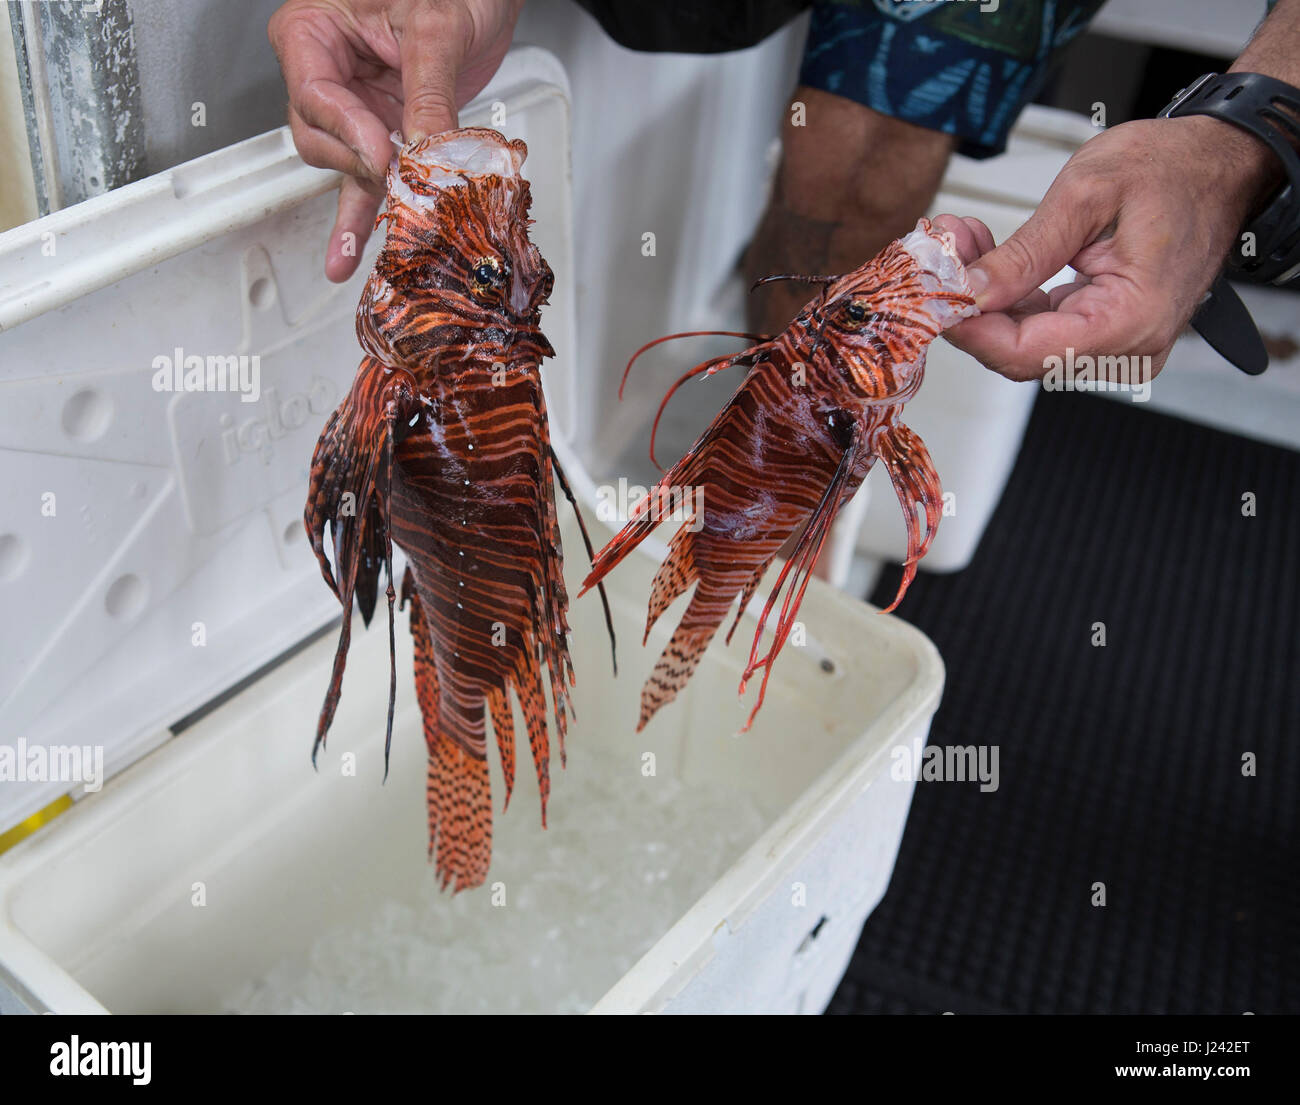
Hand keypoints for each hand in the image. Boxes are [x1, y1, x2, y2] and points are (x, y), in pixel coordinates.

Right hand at [268, 0, 523, 281]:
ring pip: (345, 165)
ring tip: (348, 254)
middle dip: (358, 165)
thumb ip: (427, 92)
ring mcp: (355, 104)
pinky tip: (349, 252)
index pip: (316, 96)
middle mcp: (325, 70)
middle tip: (395, 179)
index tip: (384, 154)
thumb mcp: (436, 28)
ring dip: (356, 206)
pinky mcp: (385, 128)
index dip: (350, 132)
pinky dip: (365, 212)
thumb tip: (425, 149)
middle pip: (320, 138)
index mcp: (312, 31)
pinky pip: (369, 176)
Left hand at [936, 115, 1279, 381]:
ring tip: (962, 239)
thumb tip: (970, 291)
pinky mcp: (1102, 328)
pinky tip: (985, 254)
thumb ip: (1024, 253)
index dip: (969, 329)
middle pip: (1018, 353)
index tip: (932, 292)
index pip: (1025, 352)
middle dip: (970, 305)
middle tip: (940, 249)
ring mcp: (1116, 342)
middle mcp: (1128, 346)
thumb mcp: (1087, 195)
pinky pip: (1038, 325)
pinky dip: (1006, 293)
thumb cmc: (1174, 168)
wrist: (1219, 162)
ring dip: (983, 295)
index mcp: (1132, 320)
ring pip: (1021, 341)